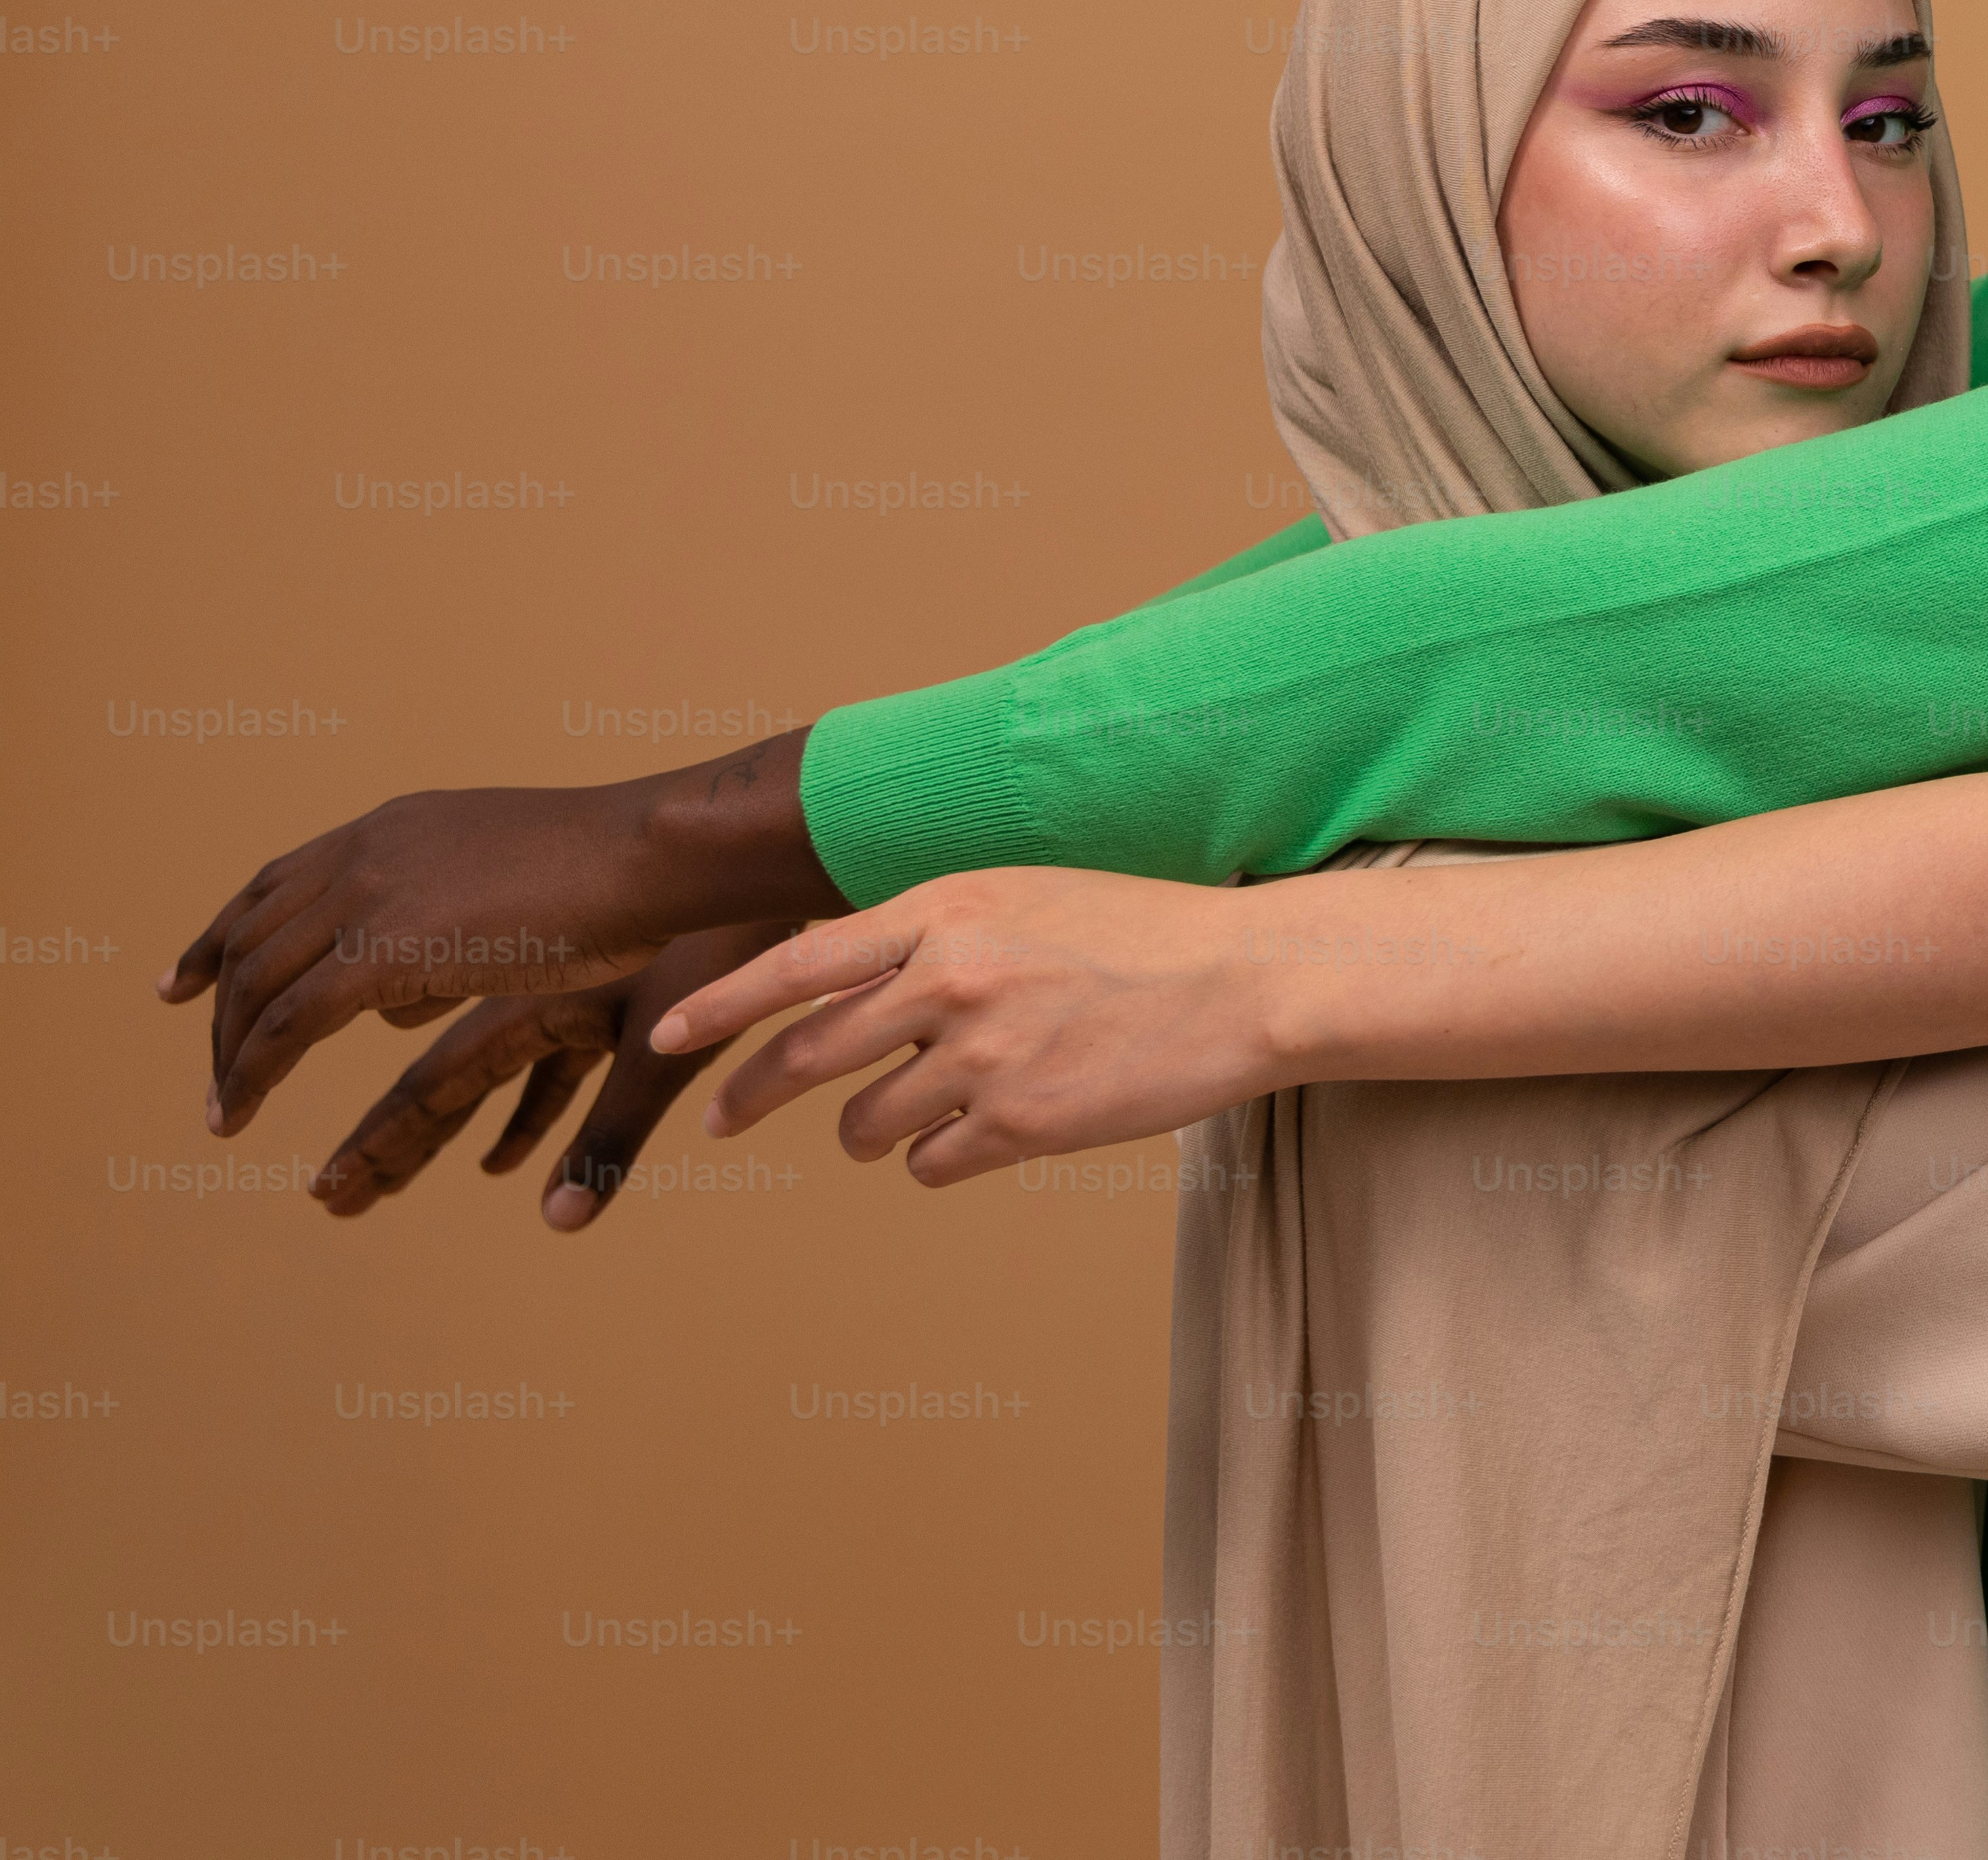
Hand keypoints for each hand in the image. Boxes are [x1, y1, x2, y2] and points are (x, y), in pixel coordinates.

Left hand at [163, 730, 836, 1135]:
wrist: (651, 855)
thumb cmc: (618, 872)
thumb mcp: (510, 892)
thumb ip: (444, 937)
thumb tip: (394, 1000)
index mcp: (399, 828)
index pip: (280, 878)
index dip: (225, 928)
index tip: (186, 976)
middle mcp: (367, 853)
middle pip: (254, 930)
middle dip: (210, 991)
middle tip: (190, 1041)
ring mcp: (370, 898)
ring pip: (259, 983)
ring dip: (229, 1050)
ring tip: (220, 1107)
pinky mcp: (383, 952)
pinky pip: (287, 1023)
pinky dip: (249, 1072)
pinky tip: (239, 1114)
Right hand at [307, 925, 798, 1229]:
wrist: (758, 866)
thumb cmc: (720, 950)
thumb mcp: (661, 1052)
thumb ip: (609, 1139)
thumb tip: (561, 1224)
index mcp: (521, 1007)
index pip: (427, 1089)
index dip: (376, 1145)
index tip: (327, 1194)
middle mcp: (526, 995)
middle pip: (435, 1081)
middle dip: (386, 1142)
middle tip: (336, 1201)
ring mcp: (564, 994)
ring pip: (480, 1072)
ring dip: (439, 1129)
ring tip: (395, 1182)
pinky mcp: (612, 1000)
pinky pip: (543, 1066)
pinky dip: (517, 1114)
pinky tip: (499, 1162)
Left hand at [658, 868, 1285, 1186]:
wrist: (1245, 980)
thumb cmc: (1141, 935)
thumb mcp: (1025, 900)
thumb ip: (935, 935)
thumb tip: (847, 987)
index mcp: (947, 912)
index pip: (798, 963)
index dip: (722, 1006)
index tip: (665, 1034)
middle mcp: (951, 980)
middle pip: (807, 1054)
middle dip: (749, 1094)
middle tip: (721, 1119)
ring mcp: (983, 1056)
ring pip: (865, 1124)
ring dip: (869, 1132)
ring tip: (914, 1120)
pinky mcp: (1020, 1124)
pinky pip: (931, 1165)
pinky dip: (943, 1159)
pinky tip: (992, 1133)